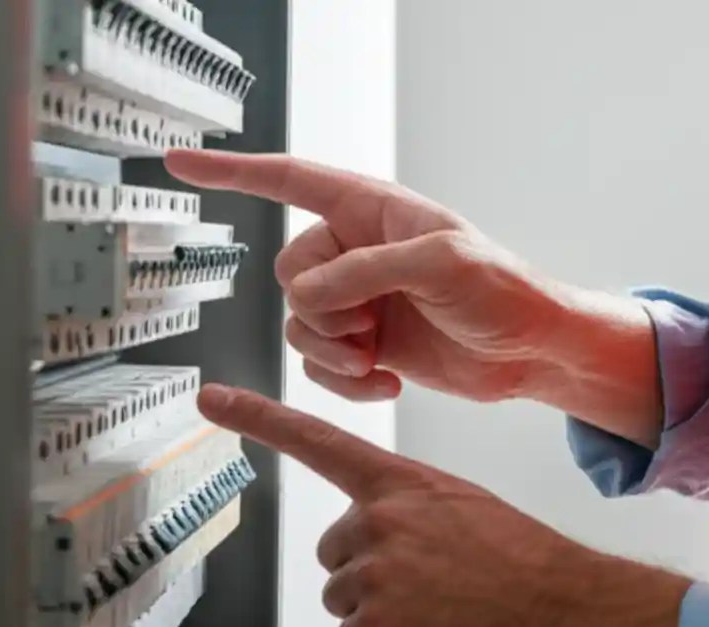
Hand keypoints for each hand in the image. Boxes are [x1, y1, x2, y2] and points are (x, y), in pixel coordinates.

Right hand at [166, 149, 570, 402]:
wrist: (529, 351)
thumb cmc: (502, 289)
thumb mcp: (440, 262)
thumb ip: (366, 270)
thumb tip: (308, 295)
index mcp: (371, 210)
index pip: (288, 180)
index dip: (232, 172)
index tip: (179, 161)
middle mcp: (356, 251)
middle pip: (289, 273)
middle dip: (320, 310)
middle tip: (370, 323)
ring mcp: (359, 300)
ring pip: (297, 324)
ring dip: (330, 350)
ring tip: (378, 356)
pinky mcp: (364, 344)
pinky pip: (318, 364)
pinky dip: (343, 382)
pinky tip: (387, 383)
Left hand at [197, 383, 690, 626]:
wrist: (567, 609)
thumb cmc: (525, 559)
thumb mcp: (463, 506)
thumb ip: (410, 510)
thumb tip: (382, 540)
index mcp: (400, 483)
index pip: (316, 441)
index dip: (258, 418)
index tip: (213, 398)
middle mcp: (376, 521)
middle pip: (334, 551)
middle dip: (369, 570)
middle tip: (428, 582)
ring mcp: (372, 574)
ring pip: (344, 597)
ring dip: (381, 610)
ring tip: (439, 608)